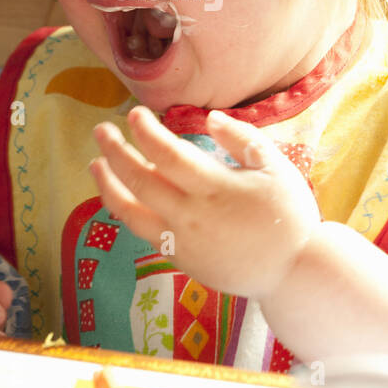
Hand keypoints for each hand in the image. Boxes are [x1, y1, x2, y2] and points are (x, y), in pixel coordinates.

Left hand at [88, 106, 321, 299]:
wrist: (293, 272)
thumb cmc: (288, 214)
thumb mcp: (275, 167)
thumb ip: (242, 139)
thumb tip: (210, 118)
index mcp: (215, 188)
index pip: (167, 154)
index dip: (145, 132)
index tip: (134, 114)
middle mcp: (191, 215)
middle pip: (139, 180)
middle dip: (115, 152)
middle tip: (101, 131)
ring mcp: (182, 241)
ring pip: (130, 213)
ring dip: (108, 186)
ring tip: (95, 165)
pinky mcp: (181, 259)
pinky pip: (144, 233)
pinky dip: (126, 212)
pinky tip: (120, 196)